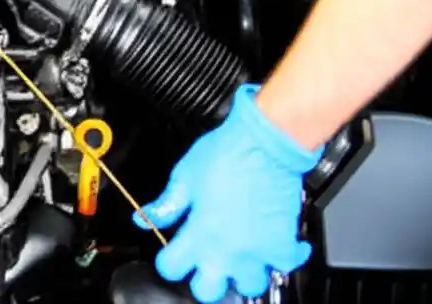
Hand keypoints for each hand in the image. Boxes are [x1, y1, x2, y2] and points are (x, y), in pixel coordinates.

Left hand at [133, 84, 321, 302]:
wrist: (264, 142)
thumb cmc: (227, 153)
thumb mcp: (185, 176)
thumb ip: (166, 204)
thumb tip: (145, 218)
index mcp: (198, 233)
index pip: (171, 269)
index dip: (169, 262)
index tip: (174, 255)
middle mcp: (226, 249)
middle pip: (209, 292)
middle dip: (205, 281)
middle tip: (207, 264)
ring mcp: (257, 250)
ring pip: (250, 286)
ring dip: (244, 275)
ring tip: (241, 257)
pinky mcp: (283, 243)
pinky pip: (286, 266)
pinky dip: (283, 260)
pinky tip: (274, 246)